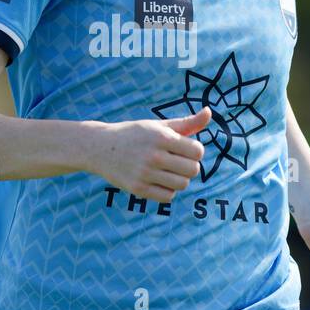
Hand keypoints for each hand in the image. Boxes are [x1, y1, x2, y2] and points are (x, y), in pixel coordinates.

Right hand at [88, 107, 209, 202]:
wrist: (100, 148)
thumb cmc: (135, 135)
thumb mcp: (159, 126)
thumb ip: (186, 123)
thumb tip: (209, 112)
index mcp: (161, 137)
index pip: (197, 151)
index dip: (195, 151)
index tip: (184, 149)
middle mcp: (153, 155)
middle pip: (193, 170)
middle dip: (189, 166)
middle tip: (177, 161)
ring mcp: (145, 173)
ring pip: (182, 185)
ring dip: (179, 179)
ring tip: (169, 171)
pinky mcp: (138, 189)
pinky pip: (168, 197)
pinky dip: (168, 191)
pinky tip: (159, 181)